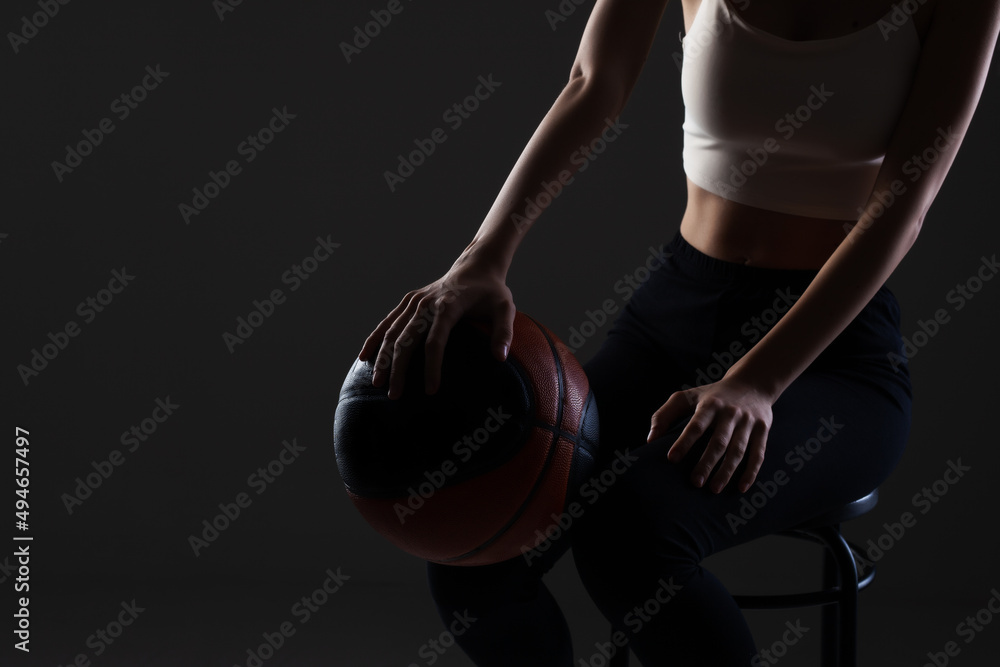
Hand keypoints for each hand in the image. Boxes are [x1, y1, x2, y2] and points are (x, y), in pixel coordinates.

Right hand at [357, 259, 515, 399]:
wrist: (475, 267)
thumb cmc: (492, 293)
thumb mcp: (505, 309)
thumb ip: (504, 333)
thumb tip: (501, 358)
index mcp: (449, 306)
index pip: (435, 341)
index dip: (432, 367)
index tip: (431, 390)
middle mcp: (427, 303)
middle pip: (407, 339)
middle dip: (399, 368)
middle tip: (395, 395)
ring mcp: (415, 301)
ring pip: (392, 332)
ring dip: (383, 358)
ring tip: (378, 384)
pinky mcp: (409, 301)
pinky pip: (388, 322)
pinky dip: (375, 339)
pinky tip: (364, 357)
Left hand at [646, 374, 775, 493]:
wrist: (752, 383)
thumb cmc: (711, 395)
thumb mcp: (686, 397)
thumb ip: (665, 414)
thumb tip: (651, 439)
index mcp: (710, 405)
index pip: (696, 425)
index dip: (684, 442)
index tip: (671, 459)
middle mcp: (730, 413)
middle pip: (718, 441)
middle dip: (706, 463)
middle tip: (694, 482)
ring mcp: (748, 422)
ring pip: (737, 450)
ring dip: (726, 471)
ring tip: (713, 489)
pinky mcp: (763, 430)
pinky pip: (758, 454)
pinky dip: (751, 472)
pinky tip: (741, 488)